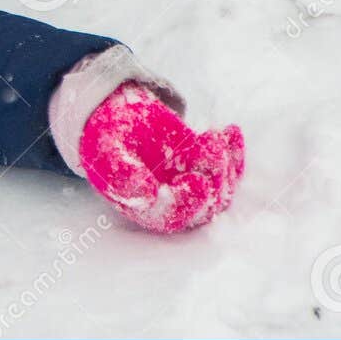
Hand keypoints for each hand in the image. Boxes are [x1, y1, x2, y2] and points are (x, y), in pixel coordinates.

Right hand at [79, 82, 244, 233]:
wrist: (116, 123)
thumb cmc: (106, 142)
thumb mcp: (106, 153)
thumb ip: (122, 174)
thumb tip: (147, 193)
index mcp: (144, 208)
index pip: (172, 216)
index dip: (188, 202)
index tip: (197, 180)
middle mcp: (172, 204)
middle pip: (204, 206)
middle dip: (215, 180)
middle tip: (211, 149)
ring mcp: (192, 188)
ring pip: (220, 189)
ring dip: (224, 164)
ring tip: (214, 136)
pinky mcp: (205, 171)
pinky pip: (228, 170)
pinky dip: (234, 151)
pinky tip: (231, 131)